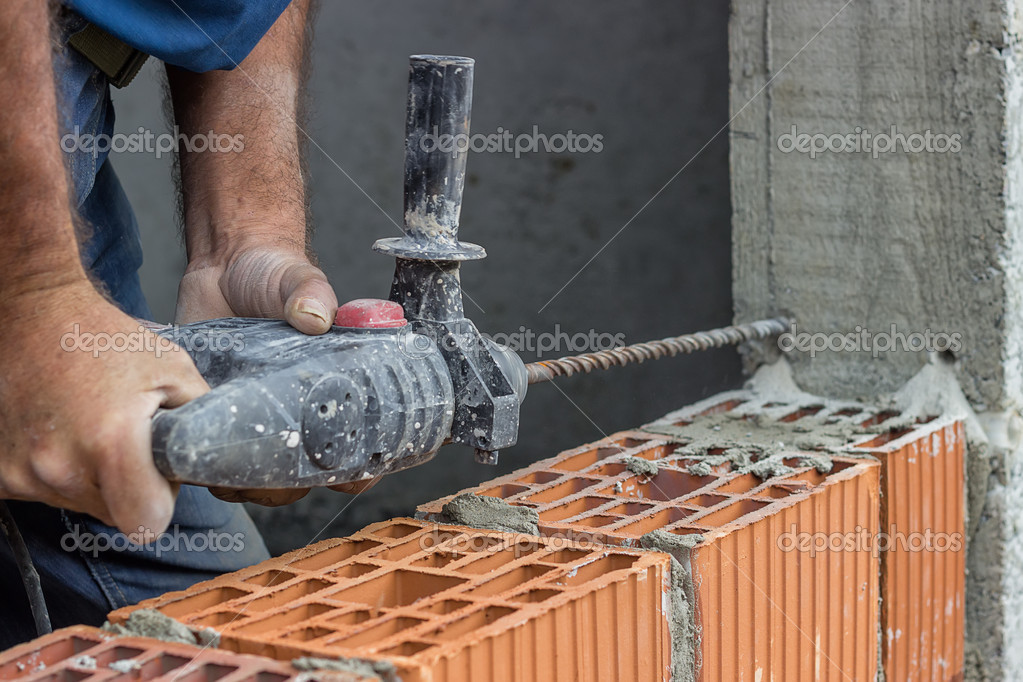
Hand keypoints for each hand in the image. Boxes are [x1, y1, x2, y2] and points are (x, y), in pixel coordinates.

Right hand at [0, 281, 208, 534]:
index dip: (158, 501)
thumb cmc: (105, 339)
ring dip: (89, 477)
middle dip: (126, 486)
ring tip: (90, 427)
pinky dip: (54, 470)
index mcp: (110, 445)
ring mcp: (19, 471)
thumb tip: (216, 456)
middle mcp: (58, 467)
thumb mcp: (174, 370)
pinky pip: (40, 490)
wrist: (33, 314)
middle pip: (112, 514)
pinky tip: (60, 431)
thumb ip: (203, 419)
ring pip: (75, 503)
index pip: (145, 522)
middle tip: (125, 440)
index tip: (156, 475)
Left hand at [176, 244, 362, 504]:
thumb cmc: (275, 275)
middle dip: (287, 486)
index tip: (346, 473)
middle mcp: (300, 415)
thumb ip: (309, 294)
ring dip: (245, 485)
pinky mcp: (218, 420)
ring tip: (226, 469)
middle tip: (266, 473)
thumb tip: (314, 317)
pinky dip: (208, 469)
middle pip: (305, 479)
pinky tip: (198, 458)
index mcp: (336, 393)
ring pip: (259, 480)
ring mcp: (257, 422)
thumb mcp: (299, 280)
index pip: (363, 449)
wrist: (225, 265)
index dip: (361, 470)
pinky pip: (217, 462)